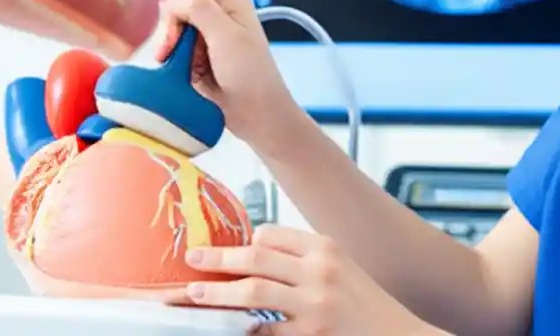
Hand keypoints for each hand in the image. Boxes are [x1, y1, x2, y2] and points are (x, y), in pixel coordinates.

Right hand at [154, 0, 304, 152]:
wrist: (255, 114)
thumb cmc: (249, 74)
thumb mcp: (226, 35)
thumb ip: (199, 8)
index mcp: (229, 2)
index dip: (179, 0)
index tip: (178, 24)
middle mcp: (218, 15)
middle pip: (177, 5)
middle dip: (170, 25)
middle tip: (171, 47)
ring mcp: (206, 37)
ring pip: (173, 27)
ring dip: (168, 43)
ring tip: (170, 60)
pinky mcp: (196, 57)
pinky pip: (173, 49)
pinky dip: (170, 57)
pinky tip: (172, 67)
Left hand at [169, 224, 436, 335]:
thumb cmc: (367, 306)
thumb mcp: (342, 269)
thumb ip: (304, 260)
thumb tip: (254, 252)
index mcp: (325, 248)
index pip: (271, 234)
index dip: (244, 242)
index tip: (227, 250)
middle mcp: (320, 271)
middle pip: (255, 257)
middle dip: (218, 258)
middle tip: (192, 259)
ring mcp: (315, 305)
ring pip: (252, 292)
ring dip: (218, 293)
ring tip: (195, 294)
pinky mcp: (311, 335)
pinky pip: (263, 331)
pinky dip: (242, 329)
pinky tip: (227, 328)